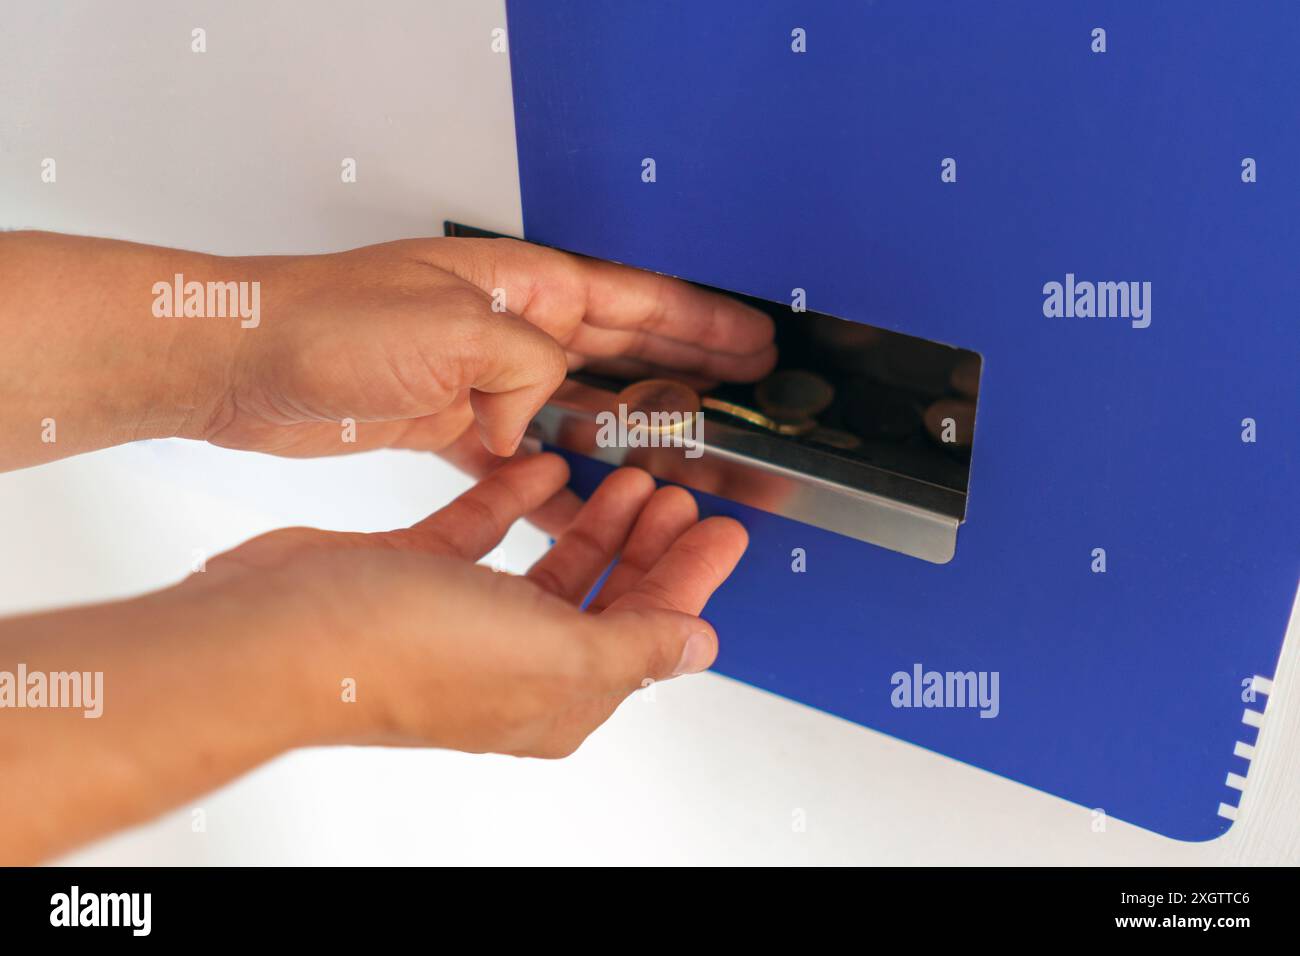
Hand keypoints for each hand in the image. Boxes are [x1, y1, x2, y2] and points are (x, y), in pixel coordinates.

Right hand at [191, 453, 746, 756]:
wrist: (276, 633)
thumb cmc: (401, 653)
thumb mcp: (553, 648)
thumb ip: (635, 645)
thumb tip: (698, 647)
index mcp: (555, 695)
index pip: (647, 633)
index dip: (690, 580)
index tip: (722, 530)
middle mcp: (510, 664)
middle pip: (605, 598)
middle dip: (648, 544)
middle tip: (678, 492)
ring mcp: (460, 620)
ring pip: (550, 566)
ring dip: (593, 520)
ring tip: (629, 476)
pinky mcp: (414, 574)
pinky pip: (482, 533)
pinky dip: (516, 500)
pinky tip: (540, 469)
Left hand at [195, 237, 776, 462]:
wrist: (243, 363)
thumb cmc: (326, 324)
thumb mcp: (449, 329)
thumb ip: (523, 367)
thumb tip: (541, 418)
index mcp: (522, 287)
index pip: (636, 302)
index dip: (701, 324)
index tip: (753, 345)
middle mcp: (510, 329)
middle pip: (622, 351)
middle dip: (687, 375)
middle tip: (741, 398)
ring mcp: (483, 378)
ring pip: (579, 407)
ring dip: (631, 434)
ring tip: (683, 461)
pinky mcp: (452, 423)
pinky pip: (526, 456)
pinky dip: (557, 481)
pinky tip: (586, 504)